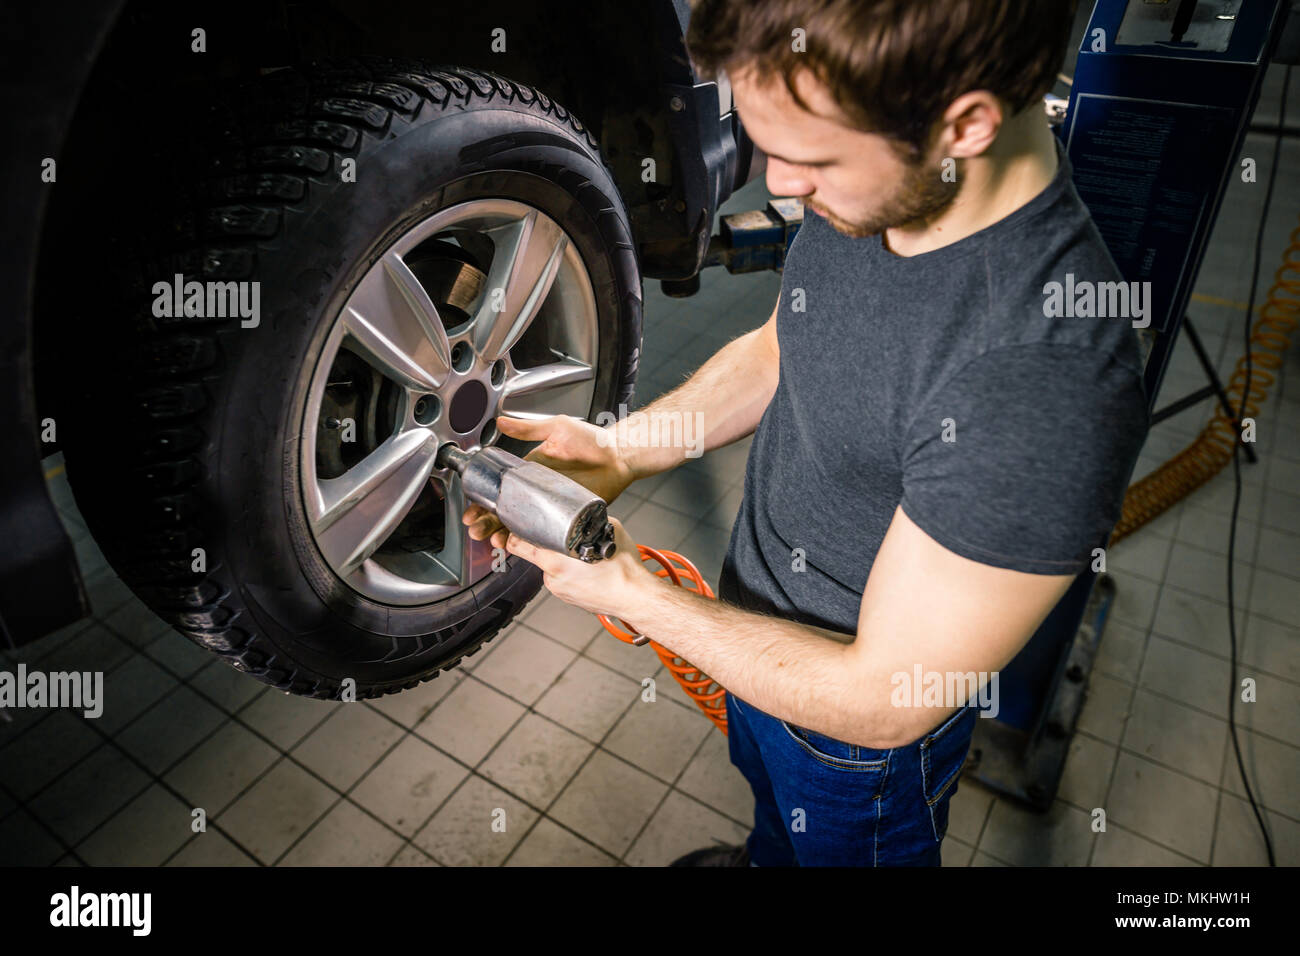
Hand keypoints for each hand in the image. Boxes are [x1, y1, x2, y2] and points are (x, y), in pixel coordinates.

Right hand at [463, 414, 636, 545]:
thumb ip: (528, 428)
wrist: (620, 456)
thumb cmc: (592, 440)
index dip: (483, 501)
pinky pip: (545, 532)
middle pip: (505, 511)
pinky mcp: (567, 517)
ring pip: (521, 525)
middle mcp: (537, 491)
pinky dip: (530, 541)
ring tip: (492, 540)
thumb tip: (500, 421)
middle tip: (476, 529)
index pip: (500, 489)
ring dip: (503, 534)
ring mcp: (551, 506)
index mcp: (530, 471)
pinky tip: (518, 546)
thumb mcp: (557, 428)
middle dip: (487, 522)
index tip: (471, 510)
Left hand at [503, 517, 655, 620]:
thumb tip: (583, 513)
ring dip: (564, 559)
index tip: (516, 527)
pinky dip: (572, 572)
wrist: (636, 598)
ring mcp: (560, 591)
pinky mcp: (569, 598)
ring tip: (586, 557)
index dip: (514, 534)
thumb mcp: (608, 530)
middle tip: (567, 537)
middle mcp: (552, 579)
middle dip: (550, 544)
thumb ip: (588, 521)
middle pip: (540, 554)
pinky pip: (564, 579)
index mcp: (554, 562)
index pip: (518, 546)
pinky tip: (590, 570)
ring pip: (554, 567)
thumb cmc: (623, 570)